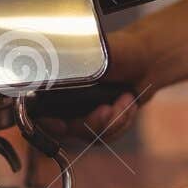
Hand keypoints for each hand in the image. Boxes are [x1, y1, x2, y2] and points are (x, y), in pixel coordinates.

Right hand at [35, 26, 158, 147]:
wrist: (149, 60)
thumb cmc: (123, 51)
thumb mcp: (96, 56)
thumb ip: (72, 67)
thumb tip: (54, 75)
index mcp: (57, 80)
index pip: (38, 109)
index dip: (47, 123)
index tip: (62, 125)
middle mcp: (65, 98)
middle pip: (67, 129)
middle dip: (93, 123)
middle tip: (108, 108)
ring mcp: (81, 111)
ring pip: (90, 135)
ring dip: (113, 121)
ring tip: (126, 99)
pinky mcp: (99, 121)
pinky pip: (105, 136)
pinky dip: (121, 122)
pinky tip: (129, 104)